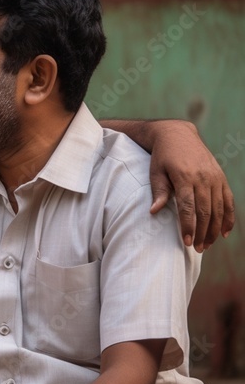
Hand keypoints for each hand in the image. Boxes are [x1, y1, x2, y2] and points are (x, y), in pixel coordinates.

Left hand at [148, 120, 235, 250]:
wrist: (178, 135)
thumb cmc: (162, 156)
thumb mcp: (155, 171)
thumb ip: (159, 191)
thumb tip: (154, 212)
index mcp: (184, 177)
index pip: (188, 207)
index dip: (188, 226)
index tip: (186, 242)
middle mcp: (203, 178)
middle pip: (206, 210)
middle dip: (202, 232)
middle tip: (197, 249)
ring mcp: (215, 178)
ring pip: (219, 208)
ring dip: (214, 229)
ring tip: (207, 245)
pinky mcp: (221, 178)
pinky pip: (228, 200)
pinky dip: (228, 217)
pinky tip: (224, 232)